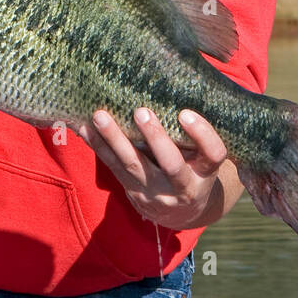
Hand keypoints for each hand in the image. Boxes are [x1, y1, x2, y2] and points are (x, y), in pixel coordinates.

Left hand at [73, 107, 236, 230]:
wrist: (180, 213)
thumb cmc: (194, 168)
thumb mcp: (204, 157)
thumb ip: (196, 134)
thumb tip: (177, 85)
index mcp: (207, 172)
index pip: (213, 154)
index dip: (202, 135)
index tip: (186, 113)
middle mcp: (184, 186)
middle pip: (171, 164)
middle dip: (155, 138)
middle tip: (141, 111)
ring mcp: (155, 192)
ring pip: (133, 166)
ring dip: (114, 139)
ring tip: (100, 116)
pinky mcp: (133, 192)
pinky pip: (113, 168)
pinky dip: (98, 146)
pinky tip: (84, 129)